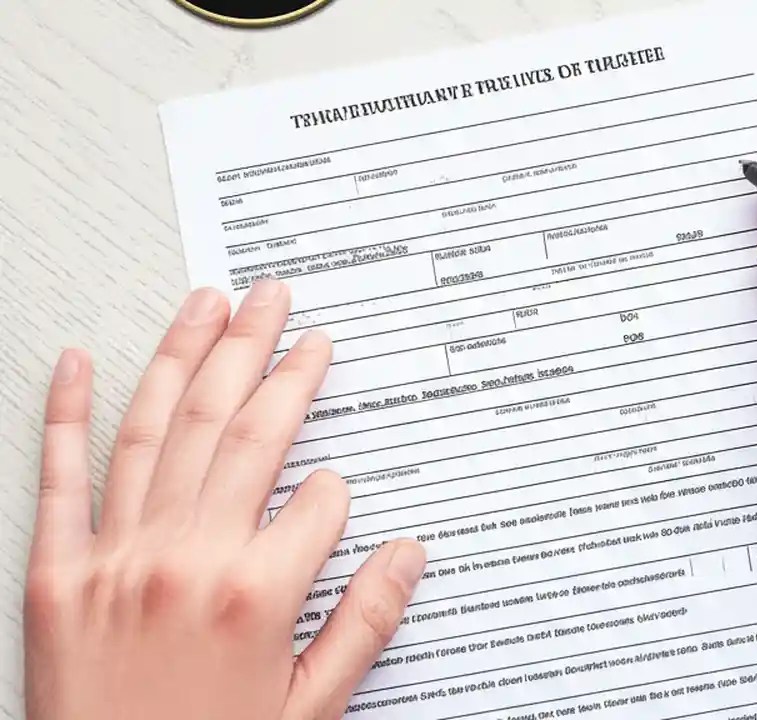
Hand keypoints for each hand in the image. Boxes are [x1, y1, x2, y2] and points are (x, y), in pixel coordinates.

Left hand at [25, 280, 426, 719]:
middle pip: (241, 430)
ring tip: (211, 304)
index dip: (337, 491)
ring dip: (189, 357)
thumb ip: (365, 624)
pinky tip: (77, 363)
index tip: (337, 487)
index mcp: (255, 593)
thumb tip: (407, 554)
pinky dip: (65, 414)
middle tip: (279, 301)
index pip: (319, 500)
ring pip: (160, 430)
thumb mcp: (310, 710)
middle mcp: (185, 560)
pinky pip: (61, 477)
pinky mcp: (56, 575)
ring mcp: (116, 559)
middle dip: (267, 354)